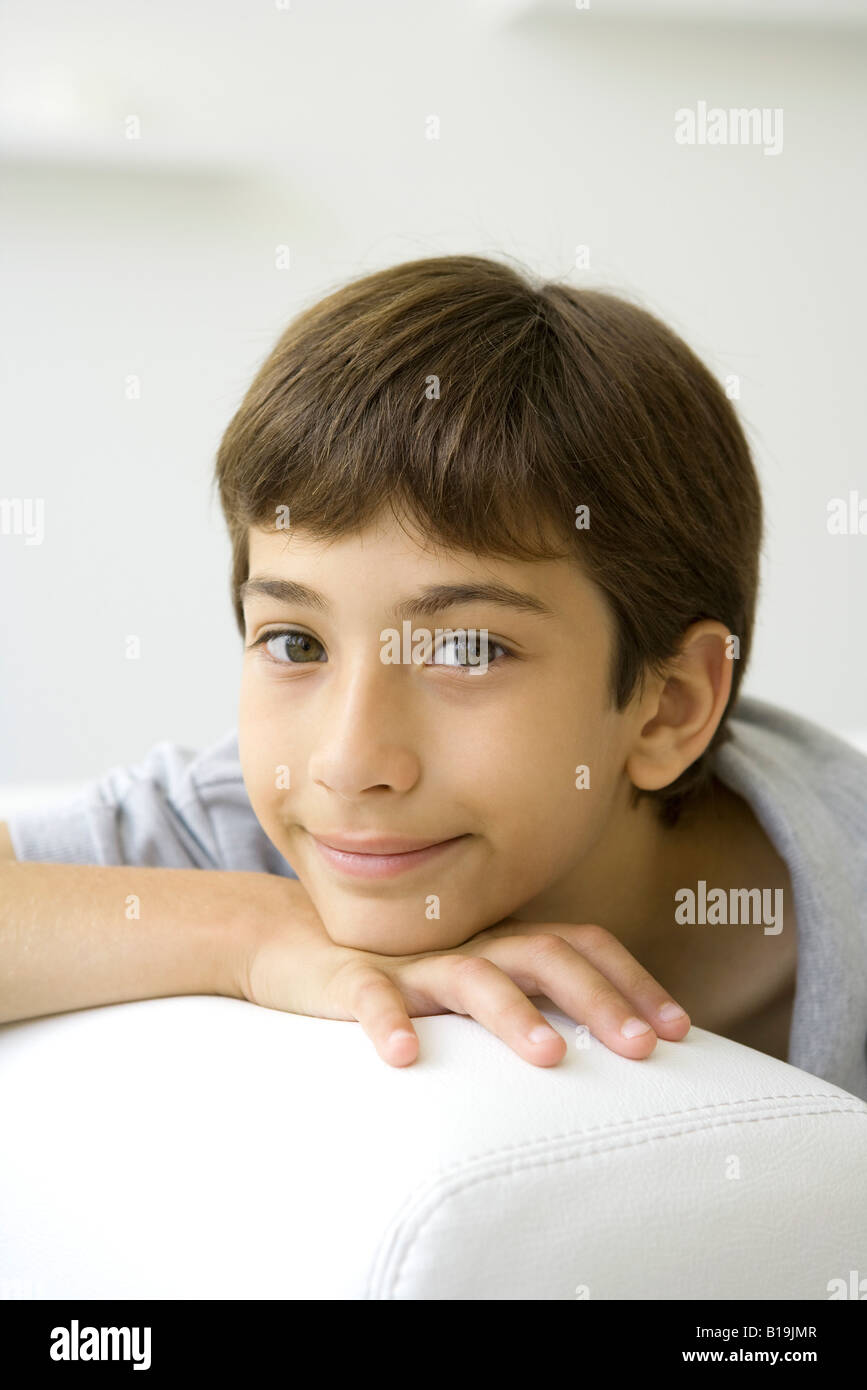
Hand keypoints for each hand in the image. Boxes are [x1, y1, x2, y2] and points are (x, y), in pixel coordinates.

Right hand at [238, 882, 690, 1068]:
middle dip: (598, 999)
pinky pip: (372, 997)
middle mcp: (468, 944)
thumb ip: (527, 1003)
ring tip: (548, 1056)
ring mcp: (413, 961)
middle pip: (543, 955)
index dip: (631, 981)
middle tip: (641, 1048)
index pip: (582, 945)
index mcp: (502, 943)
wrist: (296, 943)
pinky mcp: (353, 978)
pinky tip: (404, 1057)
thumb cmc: (401, 975)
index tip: (679, 1030)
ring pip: (470, 976)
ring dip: (512, 1013)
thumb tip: (605, 1050)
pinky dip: (387, 1022)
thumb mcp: (472, 986)